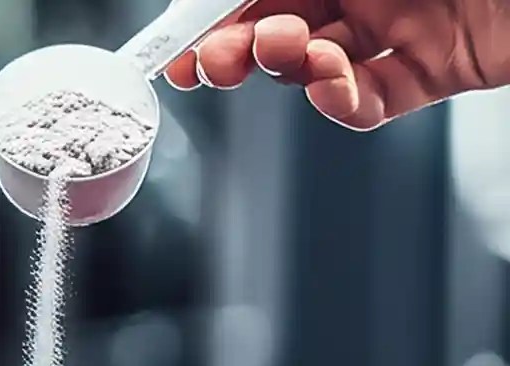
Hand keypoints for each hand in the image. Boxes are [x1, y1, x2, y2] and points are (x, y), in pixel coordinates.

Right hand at [164, 0, 509, 129]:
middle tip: (218, 61)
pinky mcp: (440, 70)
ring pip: (316, 64)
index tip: (173, 43)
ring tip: (296, 53)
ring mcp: (403, 26)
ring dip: (289, 69)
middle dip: (238, 46)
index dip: (210, 14)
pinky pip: (373, 100)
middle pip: (276, 22)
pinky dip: (342, 104)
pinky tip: (333, 87)